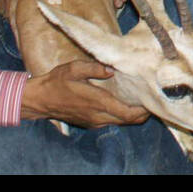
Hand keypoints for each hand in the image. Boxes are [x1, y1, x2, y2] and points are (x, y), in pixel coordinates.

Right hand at [21, 60, 149, 126]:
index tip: (152, 98)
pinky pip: (112, 121)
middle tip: (152, 97)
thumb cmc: (57, 81)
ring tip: (141, 98)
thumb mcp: (74, 68)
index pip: (127, 113)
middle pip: (128, 120)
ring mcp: (94, 122)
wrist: (40, 99)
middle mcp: (98, 115)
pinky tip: (125, 102)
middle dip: (142, 112)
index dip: (143, 109)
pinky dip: (122, 115)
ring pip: (120, 122)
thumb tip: (112, 69)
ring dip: (132, 114)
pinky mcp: (90, 123)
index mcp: (97, 102)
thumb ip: (94, 68)